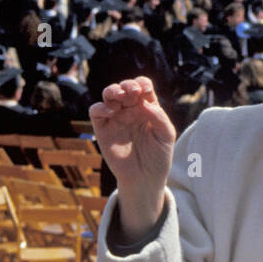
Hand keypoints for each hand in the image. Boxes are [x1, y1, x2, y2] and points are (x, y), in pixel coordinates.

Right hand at [90, 76, 175, 238]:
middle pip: (125, 87)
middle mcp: (131, 110)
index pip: (143, 87)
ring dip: (113, 90)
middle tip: (133, 93)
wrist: (145, 178)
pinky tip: (112, 111)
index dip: (142, 84)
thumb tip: (144, 102)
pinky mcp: (102, 129)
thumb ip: (158, 117)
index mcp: (148, 108)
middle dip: (128, 85)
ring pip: (109, 95)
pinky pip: (96, 111)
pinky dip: (101, 107)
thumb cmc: (159, 156)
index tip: (146, 91)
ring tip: (120, 97)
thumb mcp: (166, 135)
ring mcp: (116, 118)